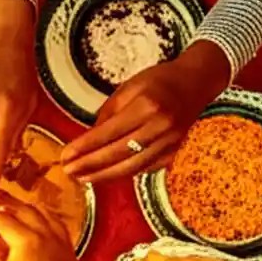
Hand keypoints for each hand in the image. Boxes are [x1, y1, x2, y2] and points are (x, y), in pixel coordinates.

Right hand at [0, 198, 81, 260]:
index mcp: (27, 240)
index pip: (1, 219)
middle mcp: (47, 234)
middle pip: (23, 209)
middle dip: (3, 204)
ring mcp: (61, 241)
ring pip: (42, 213)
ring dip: (23, 206)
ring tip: (8, 206)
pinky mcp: (69, 250)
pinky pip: (56, 223)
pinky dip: (42, 216)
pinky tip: (34, 218)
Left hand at [60, 41, 230, 182]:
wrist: (195, 84)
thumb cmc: (158, 81)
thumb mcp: (129, 87)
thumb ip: (107, 113)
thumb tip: (87, 139)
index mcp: (146, 106)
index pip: (108, 133)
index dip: (84, 147)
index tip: (65, 156)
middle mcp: (160, 126)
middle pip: (118, 153)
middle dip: (90, 165)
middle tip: (68, 171)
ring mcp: (170, 142)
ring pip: (131, 167)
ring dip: (104, 176)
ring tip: (83, 178)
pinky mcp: (174, 152)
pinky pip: (144, 168)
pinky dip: (124, 173)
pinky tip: (106, 175)